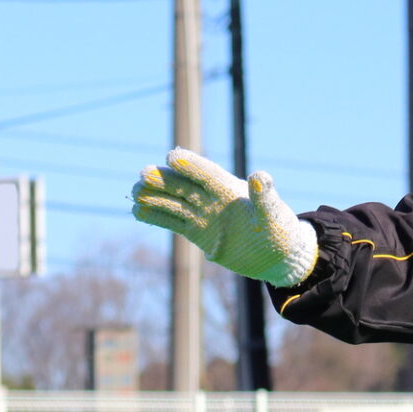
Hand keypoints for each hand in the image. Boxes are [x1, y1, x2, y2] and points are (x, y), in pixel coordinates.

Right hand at [130, 148, 318, 288]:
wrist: (275, 255)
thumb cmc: (279, 231)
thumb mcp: (274, 215)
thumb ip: (265, 196)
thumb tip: (260, 174)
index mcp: (231, 189)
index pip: (208, 174)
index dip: (192, 165)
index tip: (172, 156)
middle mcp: (213, 199)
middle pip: (184, 185)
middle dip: (164, 180)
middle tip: (143, 174)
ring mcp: (203, 215)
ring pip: (174, 202)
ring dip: (154, 196)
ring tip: (133, 192)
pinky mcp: (197, 232)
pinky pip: (173, 222)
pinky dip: (156, 216)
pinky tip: (138, 211)